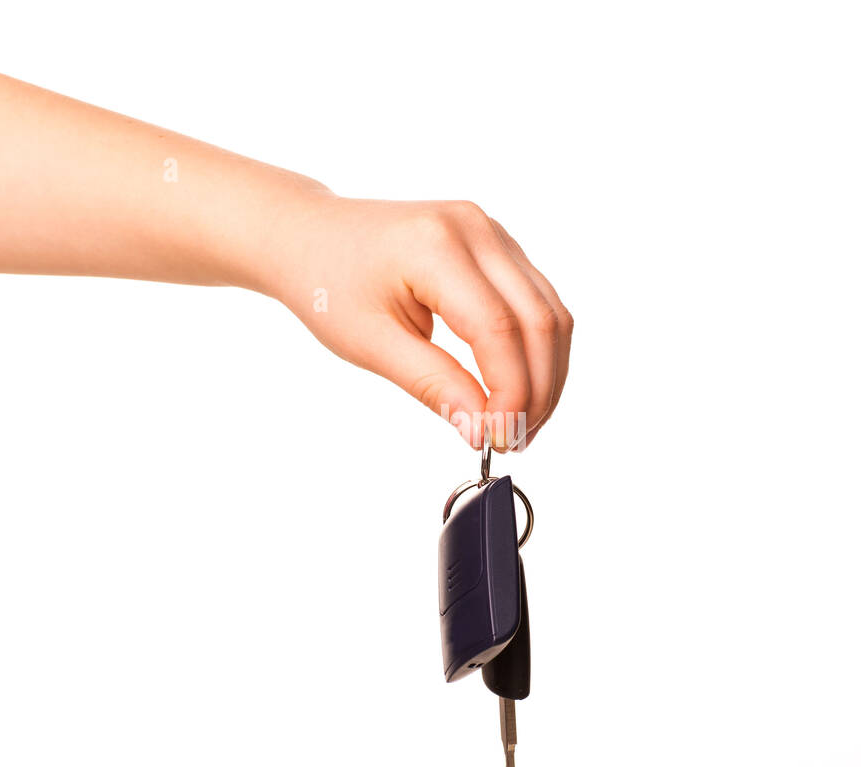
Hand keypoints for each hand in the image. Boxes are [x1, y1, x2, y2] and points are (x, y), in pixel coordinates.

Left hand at [273, 196, 572, 449]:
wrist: (310, 235)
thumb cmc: (327, 283)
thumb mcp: (370, 344)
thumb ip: (432, 384)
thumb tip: (480, 429)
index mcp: (437, 247)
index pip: (499, 329)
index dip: (511, 392)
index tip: (499, 439)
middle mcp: (475, 229)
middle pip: (539, 320)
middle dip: (538, 391)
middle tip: (515, 442)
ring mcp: (492, 232)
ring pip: (550, 313)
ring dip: (545, 375)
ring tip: (520, 424)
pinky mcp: (497, 246)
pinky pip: (536, 303)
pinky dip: (535, 352)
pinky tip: (519, 390)